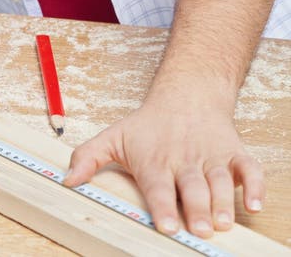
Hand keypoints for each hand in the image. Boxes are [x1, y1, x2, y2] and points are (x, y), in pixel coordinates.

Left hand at [63, 91, 263, 238]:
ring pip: (220, 181)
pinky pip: (249, 169)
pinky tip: (255, 203)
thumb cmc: (149, 124)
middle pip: (192, 187)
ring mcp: (211, 157)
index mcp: (155, 160)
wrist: (186, 93)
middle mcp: (184, 160)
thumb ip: (89, 157)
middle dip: (197, 209)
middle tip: (200, 228)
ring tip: (222, 222)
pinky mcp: (233, 153)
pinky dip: (255, 185)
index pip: (158, 185)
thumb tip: (66, 180)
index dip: (164, 205)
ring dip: (223, 202)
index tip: (168, 225)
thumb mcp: (115, 136)